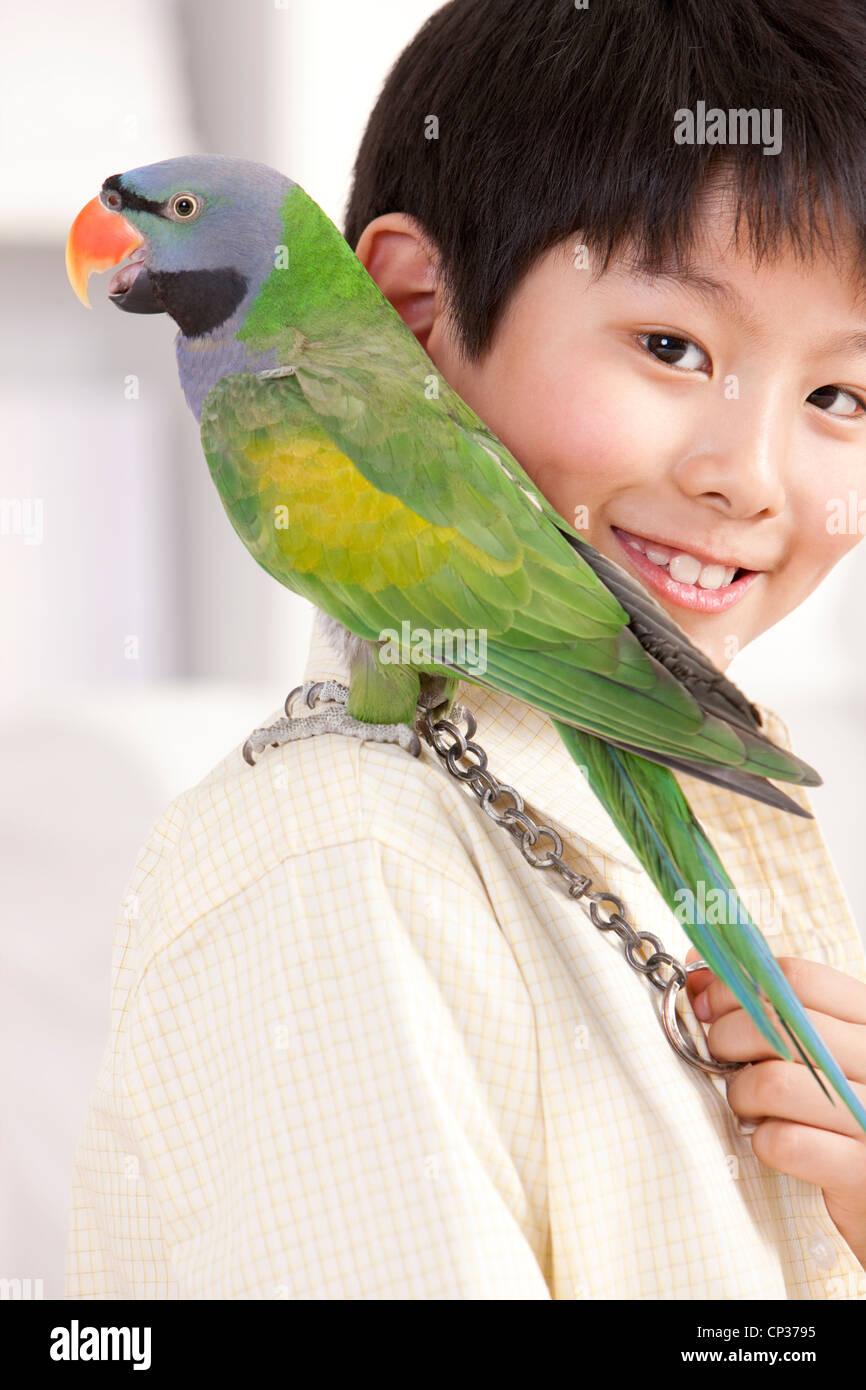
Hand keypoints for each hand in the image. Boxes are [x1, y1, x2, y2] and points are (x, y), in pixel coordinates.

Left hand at [685, 947, 865, 1270]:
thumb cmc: (836, 1106)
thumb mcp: (811, 1046)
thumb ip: (762, 1004)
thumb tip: (694, 971)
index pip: (797, 978)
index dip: (736, 986)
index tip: (707, 1004)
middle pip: (777, 1025)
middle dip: (726, 1040)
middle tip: (721, 1059)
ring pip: (773, 1083)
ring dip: (742, 1095)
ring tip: (748, 1104)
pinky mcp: (861, 1170)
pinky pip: (785, 1142)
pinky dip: (763, 1141)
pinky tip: (772, 1140)